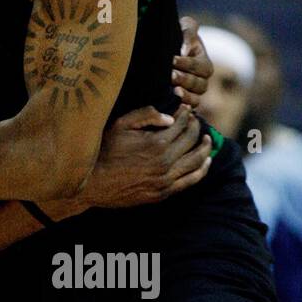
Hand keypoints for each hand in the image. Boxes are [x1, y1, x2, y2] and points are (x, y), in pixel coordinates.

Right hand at [77, 104, 211, 208]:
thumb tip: (171, 117)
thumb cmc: (105, 151)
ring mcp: (166, 180)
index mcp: (157, 143)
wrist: (93, 183)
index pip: (182, 124)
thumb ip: (147, 115)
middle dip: (196, 127)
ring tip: (207, 139)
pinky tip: (206, 161)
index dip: (187, 114)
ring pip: (197, 161)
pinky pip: (191, 180)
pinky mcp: (164, 192)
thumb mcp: (121, 124)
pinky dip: (202, 170)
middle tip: (195, 121)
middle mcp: (166, 162)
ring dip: (205, 147)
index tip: (186, 109)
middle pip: (192, 140)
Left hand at [171, 15, 212, 107]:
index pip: (200, 66)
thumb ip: (189, 32)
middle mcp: (202, 81)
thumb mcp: (185, 26)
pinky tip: (172, 104)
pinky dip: (181, 108)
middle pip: (200, 84)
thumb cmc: (177, 35)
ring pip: (196, 99)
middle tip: (170, 75)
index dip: (187, 63)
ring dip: (185, 96)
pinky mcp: (184, 103)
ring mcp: (194, 94)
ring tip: (172, 91)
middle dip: (185, 79)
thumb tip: (184, 51)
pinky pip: (187, 109)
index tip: (172, 59)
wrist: (165, 50)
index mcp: (205, 63)